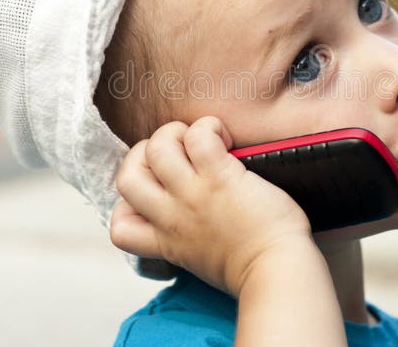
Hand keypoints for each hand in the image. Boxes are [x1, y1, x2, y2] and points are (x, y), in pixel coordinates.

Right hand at [109, 116, 312, 296]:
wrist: (277, 271)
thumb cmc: (254, 268)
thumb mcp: (203, 261)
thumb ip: (189, 240)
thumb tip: (195, 221)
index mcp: (167, 241)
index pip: (119, 227)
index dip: (129, 205)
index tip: (156, 198)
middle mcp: (173, 216)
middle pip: (126, 177)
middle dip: (143, 156)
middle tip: (176, 157)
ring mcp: (193, 194)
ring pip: (156, 149)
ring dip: (174, 135)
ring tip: (200, 141)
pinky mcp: (220, 176)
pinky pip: (198, 136)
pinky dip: (208, 128)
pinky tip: (225, 138)